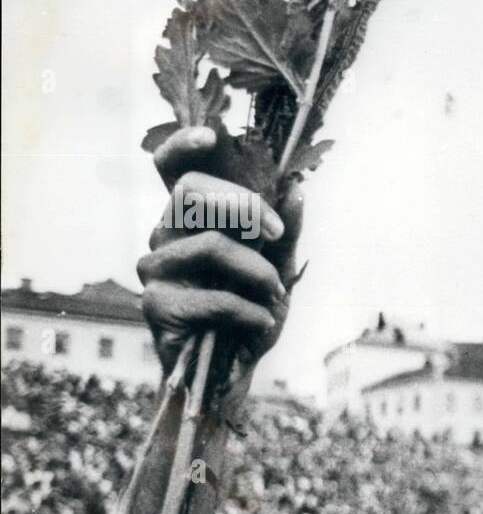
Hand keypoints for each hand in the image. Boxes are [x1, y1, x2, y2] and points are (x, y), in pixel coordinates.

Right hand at [137, 126, 303, 383]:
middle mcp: (165, 236)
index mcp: (191, 220)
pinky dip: (250, 310)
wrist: (232, 375)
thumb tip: (298, 189)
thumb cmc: (253, 314)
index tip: (211, 137)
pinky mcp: (155, 305)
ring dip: (258, 271)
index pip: (172, 170)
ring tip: (275, 296)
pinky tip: (261, 323)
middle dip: (243, 205)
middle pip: (190, 191)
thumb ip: (285, 233)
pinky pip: (213, 296)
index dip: (183, 146)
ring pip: (210, 245)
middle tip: (276, 234)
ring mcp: (154, 269)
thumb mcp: (281, 270)